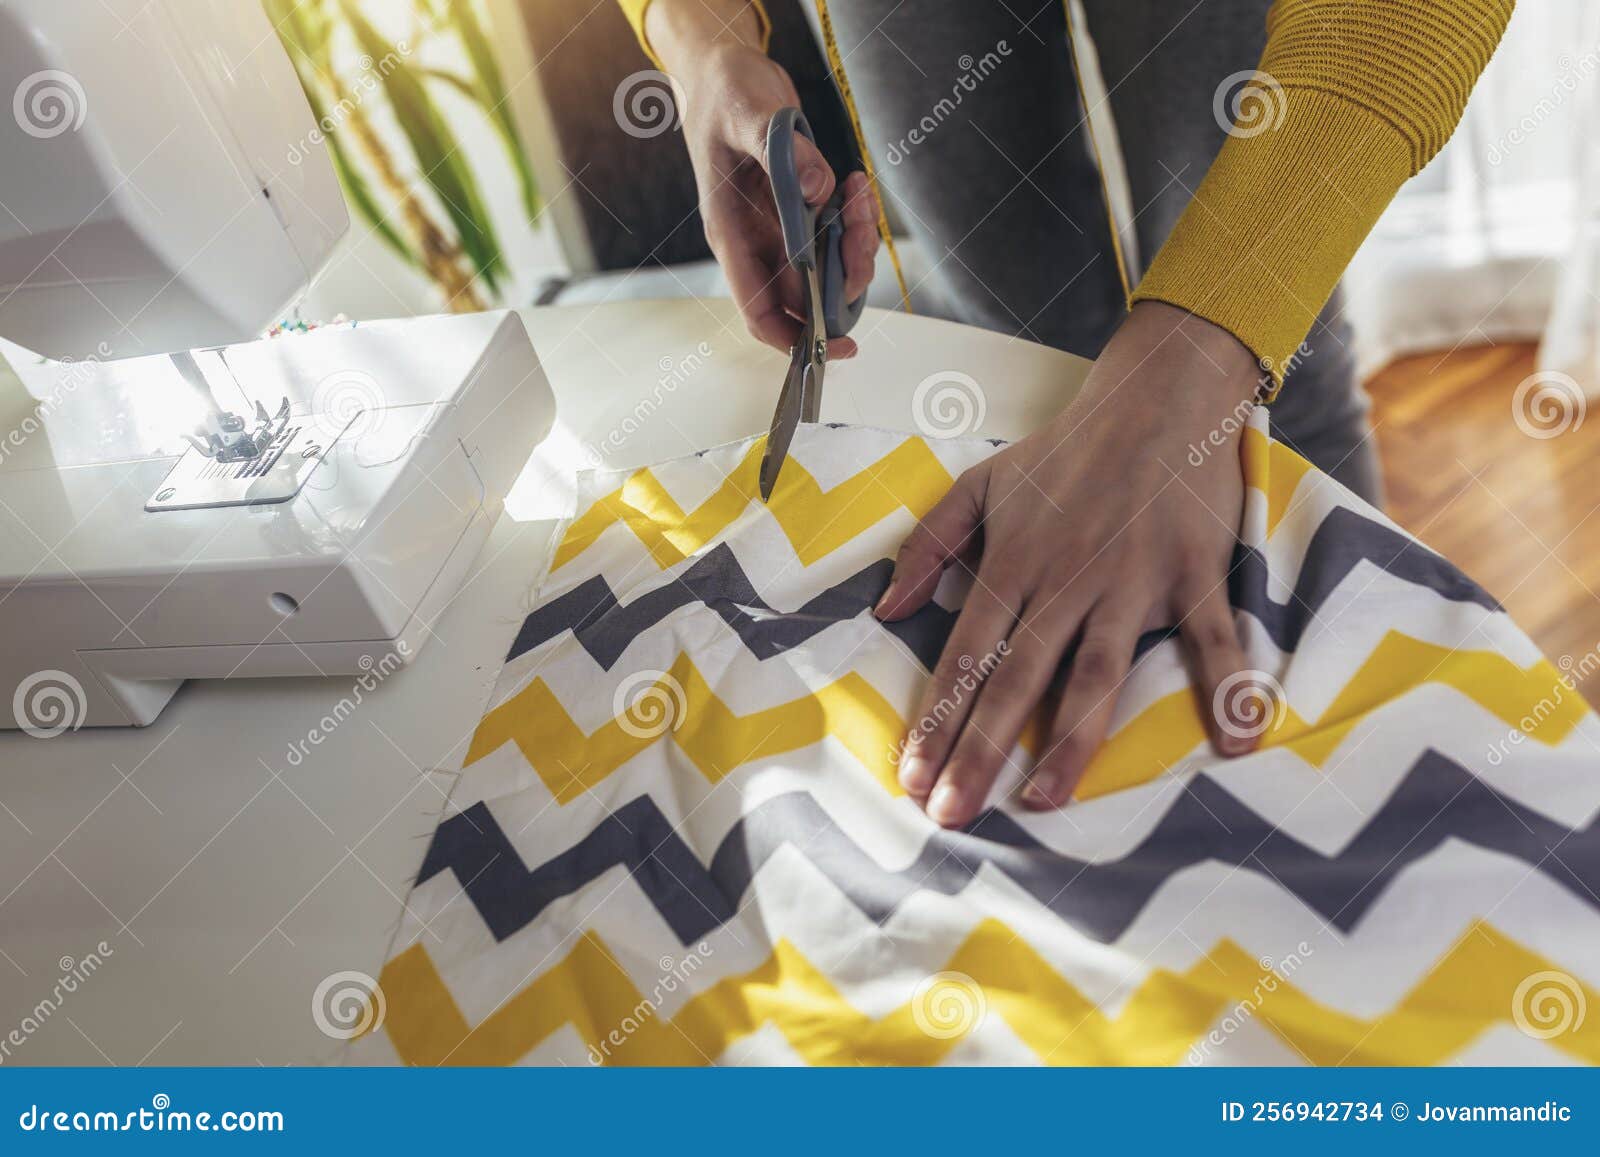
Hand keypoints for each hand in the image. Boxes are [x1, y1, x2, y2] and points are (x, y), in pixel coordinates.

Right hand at [671, 41, 878, 355]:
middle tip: (862, 237)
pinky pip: (837, 235)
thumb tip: (816, 187)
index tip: (838, 346)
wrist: (726, 70)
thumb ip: (780, 149)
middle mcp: (757, 241)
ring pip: (828, 268)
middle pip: (806, 296)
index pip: (760, 309)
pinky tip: (855, 185)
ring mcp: (780, 228)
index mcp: (731, 234)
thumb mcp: (746, 111)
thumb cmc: (723, 92)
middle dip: (843, 280)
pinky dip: (856, 220)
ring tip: (859, 198)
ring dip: (855, 246)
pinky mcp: (801, 209)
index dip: (795, 339)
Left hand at [876, 301, 1265, 827]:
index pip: (965, 656)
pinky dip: (1228, 687)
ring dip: (1072, 743)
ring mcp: (1132, 582)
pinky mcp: (1194, 574)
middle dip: (981, 751)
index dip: (937, 720)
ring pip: (1096, 674)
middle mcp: (1066, 581)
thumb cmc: (1066, 450)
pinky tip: (1235, 747)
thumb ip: (929, 546)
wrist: (1157, 396)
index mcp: (1013, 564)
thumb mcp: (979, 484)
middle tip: (954, 815)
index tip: (913, 778)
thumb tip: (885, 610)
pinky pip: (1212, 638)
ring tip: (1044, 801)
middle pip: (1017, 680)